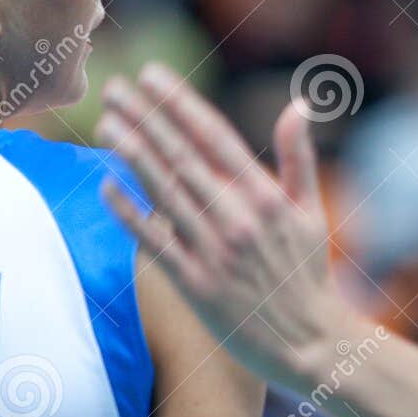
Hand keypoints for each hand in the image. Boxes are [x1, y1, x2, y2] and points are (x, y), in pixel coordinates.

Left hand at [97, 63, 354, 390]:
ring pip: (164, 192)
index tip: (152, 75)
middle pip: (182, 157)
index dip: (180, 103)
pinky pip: (155, 242)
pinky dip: (130, 213)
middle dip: (146, 117)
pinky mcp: (195, 284)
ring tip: (105, 122)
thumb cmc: (307, 272)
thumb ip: (299, 156)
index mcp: (266, 195)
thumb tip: (299, 104)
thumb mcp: (312, 210)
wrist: (307, 341)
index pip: (215, 136)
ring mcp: (214, 251)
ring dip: (131, 155)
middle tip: (115, 86)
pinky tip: (106, 186)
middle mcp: (238, 218)